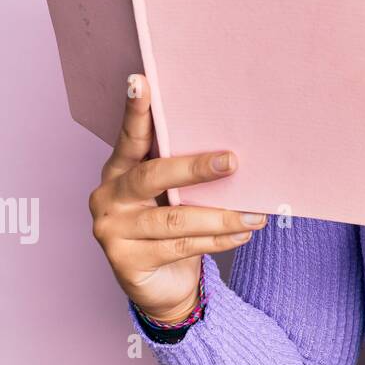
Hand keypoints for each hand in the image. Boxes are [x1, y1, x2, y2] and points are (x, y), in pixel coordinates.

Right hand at [88, 73, 265, 323]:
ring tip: (256, 215)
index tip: (141, 80)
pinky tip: (242, 234)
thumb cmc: (173, 227)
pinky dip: (218, 239)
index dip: (135, 110)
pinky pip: (181, 246)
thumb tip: (233, 149)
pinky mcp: (126, 261)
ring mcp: (112, 230)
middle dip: (196, 168)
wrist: (163, 285)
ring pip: (174, 218)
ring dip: (221, 216)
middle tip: (232, 162)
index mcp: (119, 169)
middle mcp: (108, 196)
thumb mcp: (174, 195)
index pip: (129, 135)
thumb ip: (184, 173)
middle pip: (153, 175)